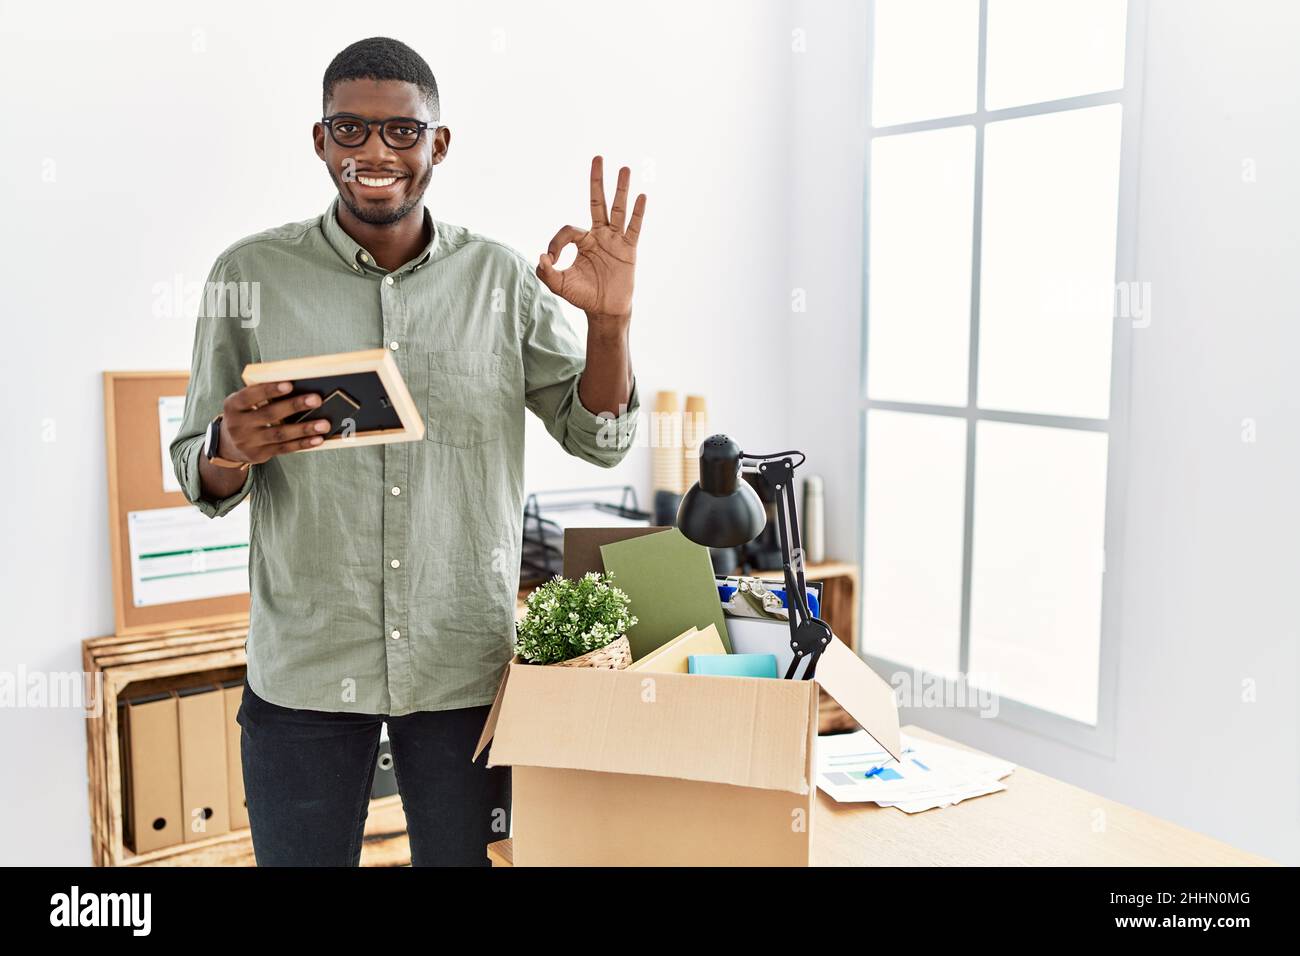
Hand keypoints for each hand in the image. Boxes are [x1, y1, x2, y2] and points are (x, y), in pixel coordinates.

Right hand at [218, 382, 328, 463]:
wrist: (229, 445)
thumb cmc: (246, 415)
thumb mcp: (244, 404)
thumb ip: (262, 396)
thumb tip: (299, 386)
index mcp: (233, 405)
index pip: (250, 395)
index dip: (269, 390)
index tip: (289, 384)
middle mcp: (238, 424)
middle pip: (269, 414)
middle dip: (294, 406)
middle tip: (317, 399)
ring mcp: (248, 441)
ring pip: (279, 434)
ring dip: (304, 429)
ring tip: (324, 424)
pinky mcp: (259, 454)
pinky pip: (284, 448)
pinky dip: (302, 443)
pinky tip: (318, 439)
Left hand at [537, 156, 645, 318]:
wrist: (605, 310)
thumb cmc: (583, 296)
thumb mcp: (559, 285)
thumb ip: (546, 272)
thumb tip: (542, 256)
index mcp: (583, 241)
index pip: (568, 229)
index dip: (557, 242)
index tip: (552, 259)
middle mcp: (600, 235)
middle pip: (598, 202)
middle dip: (597, 181)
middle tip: (597, 157)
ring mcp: (616, 240)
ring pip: (618, 210)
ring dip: (621, 189)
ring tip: (624, 168)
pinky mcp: (629, 250)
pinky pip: (634, 228)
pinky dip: (638, 213)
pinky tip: (642, 197)